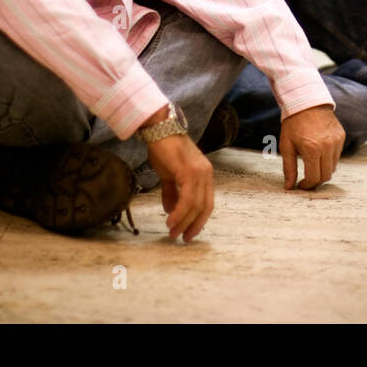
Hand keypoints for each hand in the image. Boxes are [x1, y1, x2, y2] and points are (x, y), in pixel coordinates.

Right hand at [145, 127, 213, 242]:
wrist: (158, 128)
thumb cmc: (163, 149)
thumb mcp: (168, 175)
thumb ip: (172, 192)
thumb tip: (170, 211)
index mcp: (205, 175)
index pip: (207, 203)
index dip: (199, 220)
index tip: (189, 234)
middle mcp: (206, 174)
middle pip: (204, 207)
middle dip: (193, 226)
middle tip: (180, 238)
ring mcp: (200, 172)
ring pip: (196, 205)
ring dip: (184, 222)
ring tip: (172, 232)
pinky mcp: (189, 172)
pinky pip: (187, 199)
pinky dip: (179, 212)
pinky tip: (171, 220)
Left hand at [279, 105, 345, 189]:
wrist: (306, 102)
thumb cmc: (293, 124)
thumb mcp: (286, 146)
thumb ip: (288, 168)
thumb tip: (289, 187)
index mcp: (312, 150)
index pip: (313, 177)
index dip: (307, 185)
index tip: (301, 185)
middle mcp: (327, 147)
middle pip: (325, 175)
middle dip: (316, 181)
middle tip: (307, 179)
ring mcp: (336, 141)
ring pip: (333, 167)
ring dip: (323, 170)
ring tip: (312, 163)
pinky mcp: (341, 136)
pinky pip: (337, 155)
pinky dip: (329, 159)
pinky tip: (319, 152)